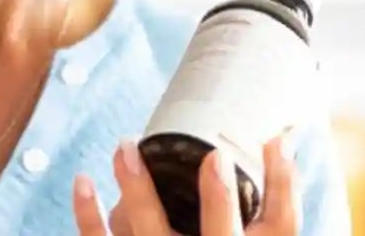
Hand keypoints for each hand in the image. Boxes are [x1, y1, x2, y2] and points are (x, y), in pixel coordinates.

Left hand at [72, 136, 297, 235]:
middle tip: (214, 159)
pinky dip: (88, 216)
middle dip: (217, 201)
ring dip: (136, 192)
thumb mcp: (264, 235)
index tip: (243, 151)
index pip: (275, 226)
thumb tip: (281, 138)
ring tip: (126, 149)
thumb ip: (278, 195)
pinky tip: (83, 181)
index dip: (265, 191)